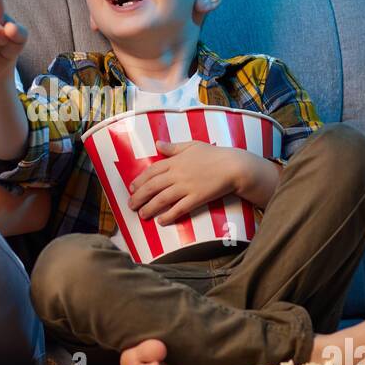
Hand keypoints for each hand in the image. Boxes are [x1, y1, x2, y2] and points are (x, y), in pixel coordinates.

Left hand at [126, 141, 247, 224]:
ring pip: (162, 199)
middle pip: (152, 186)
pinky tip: (161, 221)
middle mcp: (177, 174)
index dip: (139, 180)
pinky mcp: (196, 198)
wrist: (233, 166)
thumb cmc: (214, 154)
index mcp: (175, 161)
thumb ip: (173, 147)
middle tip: (130, 205)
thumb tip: (158, 144)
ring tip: (142, 215)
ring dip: (149, 208)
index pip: (151, 171)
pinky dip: (169, 215)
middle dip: (138, 197)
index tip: (131, 188)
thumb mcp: (192, 145)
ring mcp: (186, 187)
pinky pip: (179, 209)